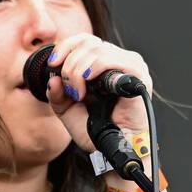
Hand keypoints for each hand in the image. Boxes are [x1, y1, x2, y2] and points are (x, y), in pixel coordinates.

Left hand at [44, 34, 152, 153]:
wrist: (113, 151)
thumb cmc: (97, 133)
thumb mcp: (68, 111)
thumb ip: (57, 94)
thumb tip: (53, 78)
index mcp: (104, 64)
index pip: (85, 40)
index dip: (65, 47)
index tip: (53, 64)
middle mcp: (119, 61)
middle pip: (88, 43)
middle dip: (69, 65)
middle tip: (70, 90)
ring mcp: (131, 66)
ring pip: (96, 50)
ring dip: (78, 71)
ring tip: (78, 95)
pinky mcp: (138, 75)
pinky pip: (111, 59)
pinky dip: (94, 68)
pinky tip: (87, 86)